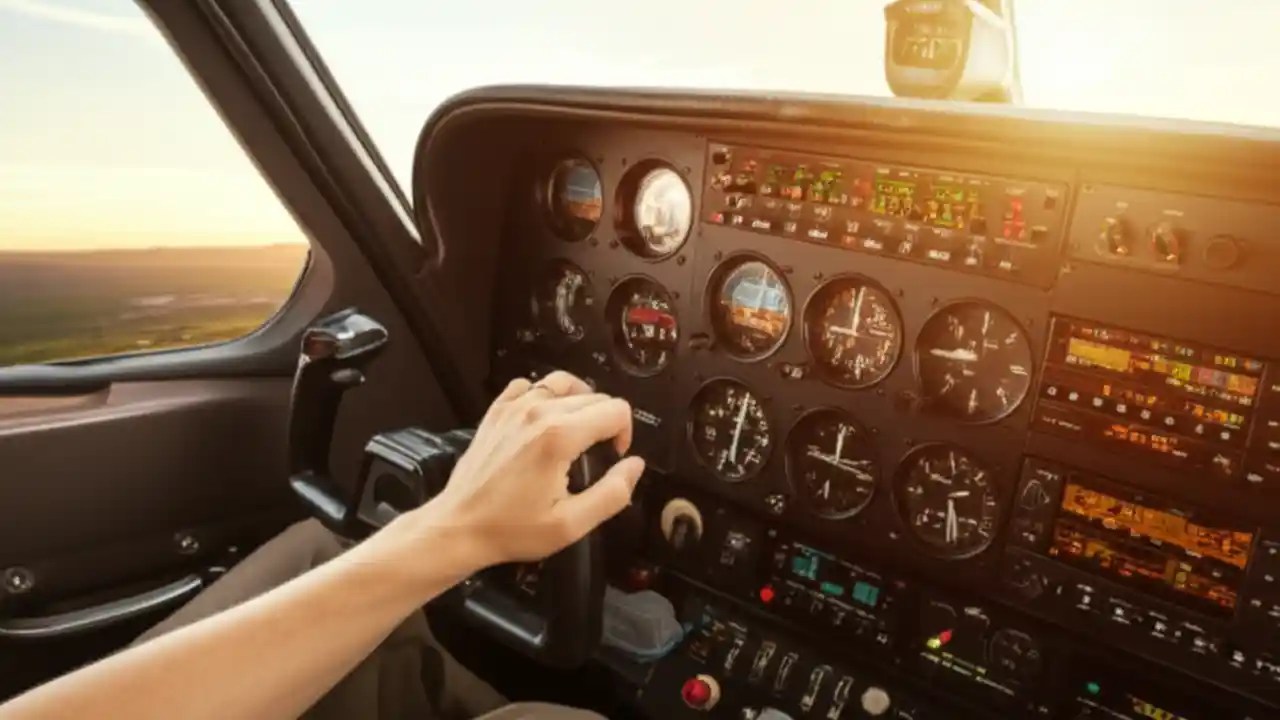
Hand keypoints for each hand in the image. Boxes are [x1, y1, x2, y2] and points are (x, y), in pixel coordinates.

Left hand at [416, 371, 644, 570]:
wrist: (459, 527)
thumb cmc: (513, 530)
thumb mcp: (572, 525)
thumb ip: (613, 493)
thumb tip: (635, 466)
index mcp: (560, 436)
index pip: (616, 410)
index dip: (625, 433)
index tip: (614, 458)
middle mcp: (538, 412)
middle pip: (594, 395)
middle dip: (606, 421)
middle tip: (597, 454)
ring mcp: (513, 407)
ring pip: (562, 383)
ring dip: (579, 401)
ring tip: (578, 431)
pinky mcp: (496, 411)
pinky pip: (528, 386)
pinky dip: (543, 397)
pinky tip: (543, 422)